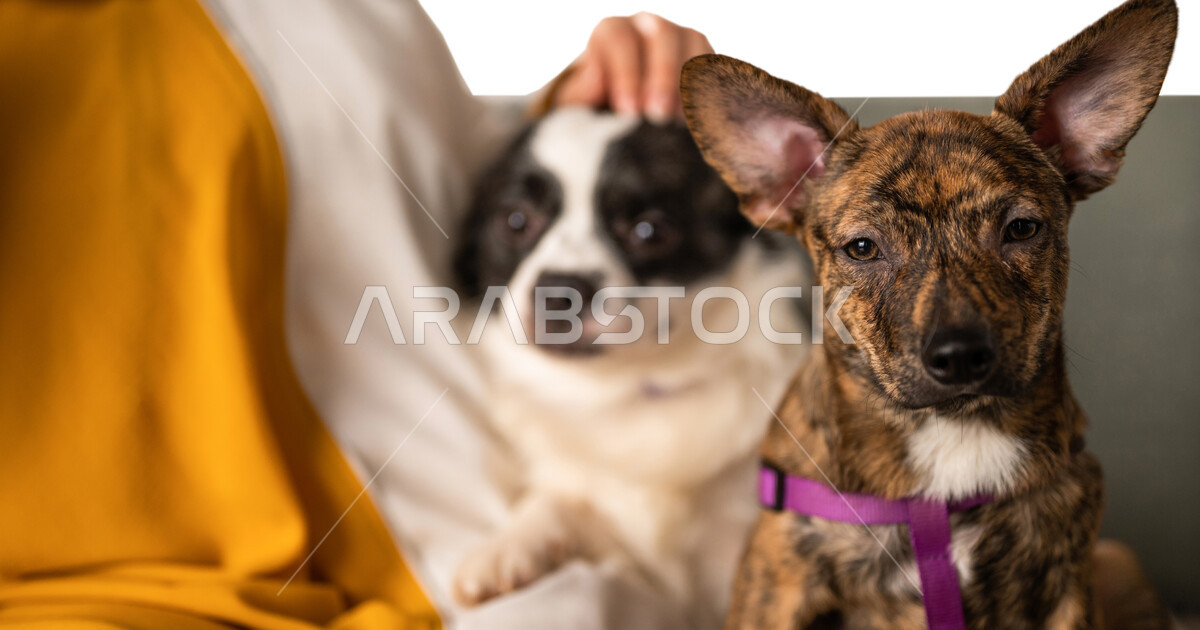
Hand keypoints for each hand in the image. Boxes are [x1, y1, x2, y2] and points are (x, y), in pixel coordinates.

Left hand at [554, 12, 713, 119]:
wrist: (620, 116)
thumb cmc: (594, 109)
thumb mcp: (579, 104)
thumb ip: (582, 92)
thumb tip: (596, 77)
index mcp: (612, 31)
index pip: (619, 39)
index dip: (625, 73)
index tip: (628, 111)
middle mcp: (648, 27)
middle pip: (662, 34)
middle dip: (662, 75)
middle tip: (658, 117)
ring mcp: (681, 38)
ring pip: (694, 43)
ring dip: (690, 82)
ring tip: (681, 123)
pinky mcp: (704, 58)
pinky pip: (715, 65)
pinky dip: (711, 90)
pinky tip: (701, 119)